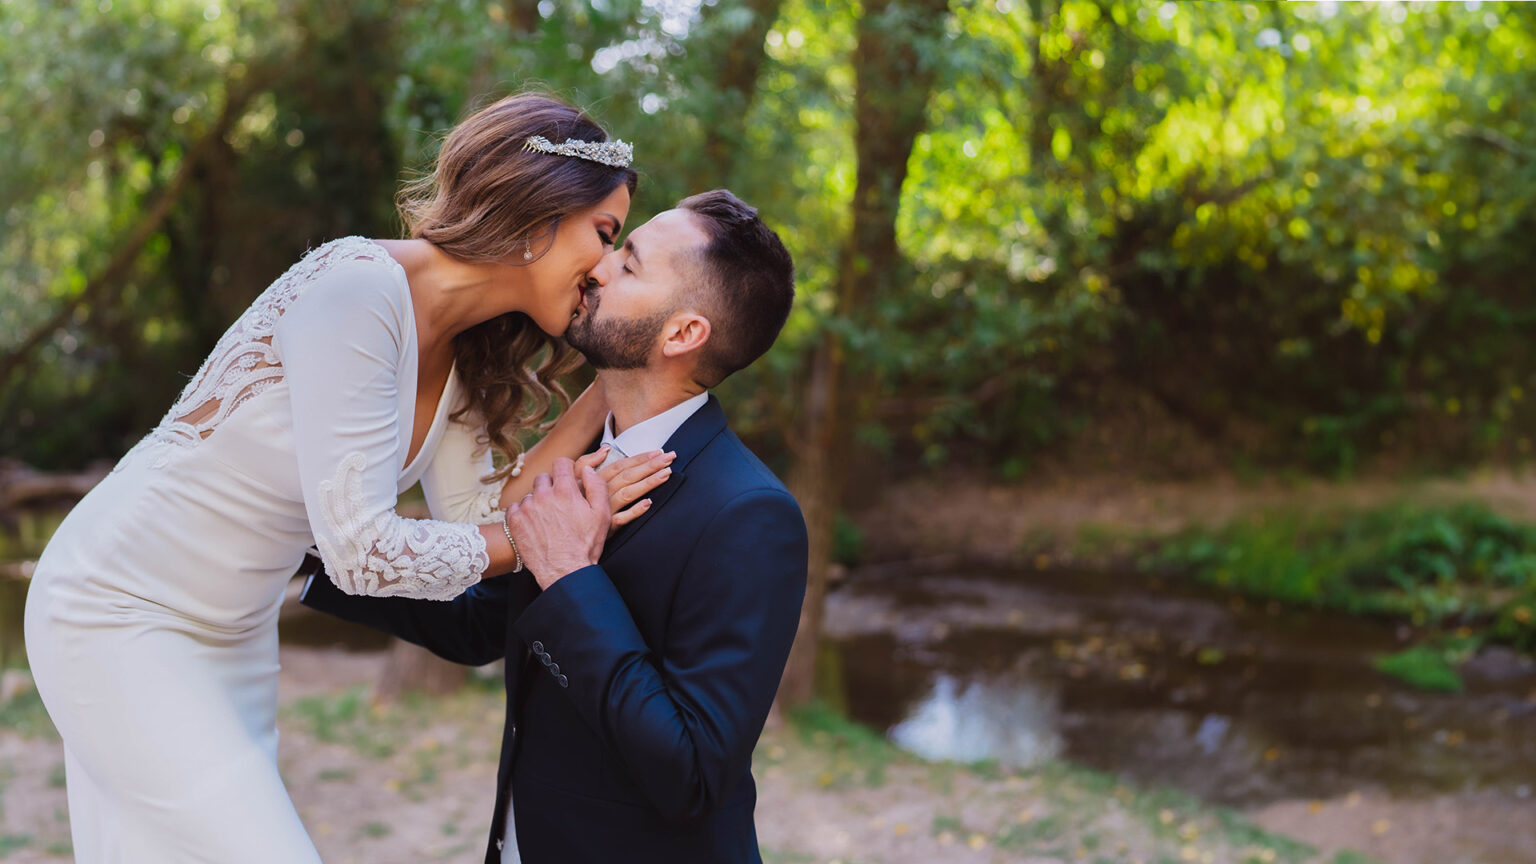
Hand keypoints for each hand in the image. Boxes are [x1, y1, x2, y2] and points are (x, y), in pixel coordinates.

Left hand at [504, 458, 610, 589]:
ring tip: (546, 521)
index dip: (566, 470)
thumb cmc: (585, 545)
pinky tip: (533, 527)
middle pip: (543, 478)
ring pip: (530, 495)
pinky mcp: (515, 521)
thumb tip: (588, 469)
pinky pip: (515, 508)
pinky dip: (523, 514)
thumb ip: (597, 486)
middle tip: (558, 505)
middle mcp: (544, 495)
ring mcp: (527, 508)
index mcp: (565, 490)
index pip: (561, 463)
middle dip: (550, 487)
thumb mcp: (602, 514)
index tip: (567, 480)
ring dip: (537, 503)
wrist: (564, 572)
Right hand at [574, 447, 675, 534]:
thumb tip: (605, 449)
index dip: (639, 458)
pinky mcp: (605, 527)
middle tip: (670, 458)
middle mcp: (600, 492)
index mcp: (595, 479)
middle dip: (649, 466)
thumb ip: (587, 462)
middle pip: (627, 476)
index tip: (659, 452)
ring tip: (666, 474)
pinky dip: (634, 511)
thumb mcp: (574, 480)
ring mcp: (604, 509)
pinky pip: (621, 519)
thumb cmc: (570, 503)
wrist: (559, 532)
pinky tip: (648, 504)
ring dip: (647, 483)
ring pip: (627, 493)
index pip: (620, 465)